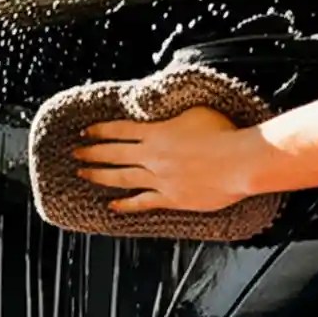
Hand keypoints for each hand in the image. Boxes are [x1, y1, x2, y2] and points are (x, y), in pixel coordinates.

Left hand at [74, 107, 252, 212]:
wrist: (241, 161)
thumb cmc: (226, 134)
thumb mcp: (197, 111)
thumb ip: (174, 114)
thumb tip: (163, 111)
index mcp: (157, 132)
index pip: (119, 130)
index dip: (99, 131)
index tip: (85, 132)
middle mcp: (152, 156)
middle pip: (113, 153)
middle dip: (91, 153)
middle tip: (76, 154)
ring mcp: (159, 178)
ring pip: (120, 177)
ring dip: (99, 175)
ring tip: (84, 175)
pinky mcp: (170, 198)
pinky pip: (141, 202)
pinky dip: (125, 204)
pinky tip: (112, 205)